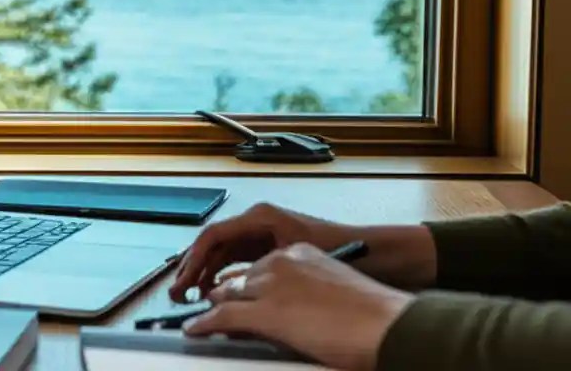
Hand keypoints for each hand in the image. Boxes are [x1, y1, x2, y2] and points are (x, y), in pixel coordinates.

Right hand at [169, 203, 435, 301]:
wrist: (388, 258)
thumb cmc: (348, 251)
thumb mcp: (296, 262)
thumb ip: (256, 279)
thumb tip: (223, 296)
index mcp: (262, 217)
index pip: (213, 236)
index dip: (193, 261)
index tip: (182, 282)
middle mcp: (262, 224)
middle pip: (216, 246)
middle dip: (195, 269)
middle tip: (179, 293)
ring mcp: (271, 238)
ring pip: (228, 257)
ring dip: (210, 276)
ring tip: (195, 297)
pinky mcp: (280, 254)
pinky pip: (244, 265)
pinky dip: (230, 279)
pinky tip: (224, 296)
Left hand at [184, 244, 412, 370]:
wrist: (387, 326)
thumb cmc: (373, 317)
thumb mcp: (332, 290)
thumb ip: (305, 291)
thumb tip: (289, 311)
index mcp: (300, 252)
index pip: (258, 264)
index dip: (243, 284)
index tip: (235, 296)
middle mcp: (281, 261)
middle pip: (238, 278)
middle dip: (223, 295)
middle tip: (210, 308)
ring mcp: (270, 284)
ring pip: (226, 293)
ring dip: (211, 307)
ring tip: (199, 320)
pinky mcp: (263, 310)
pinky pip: (222, 315)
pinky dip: (205, 323)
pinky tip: (195, 329)